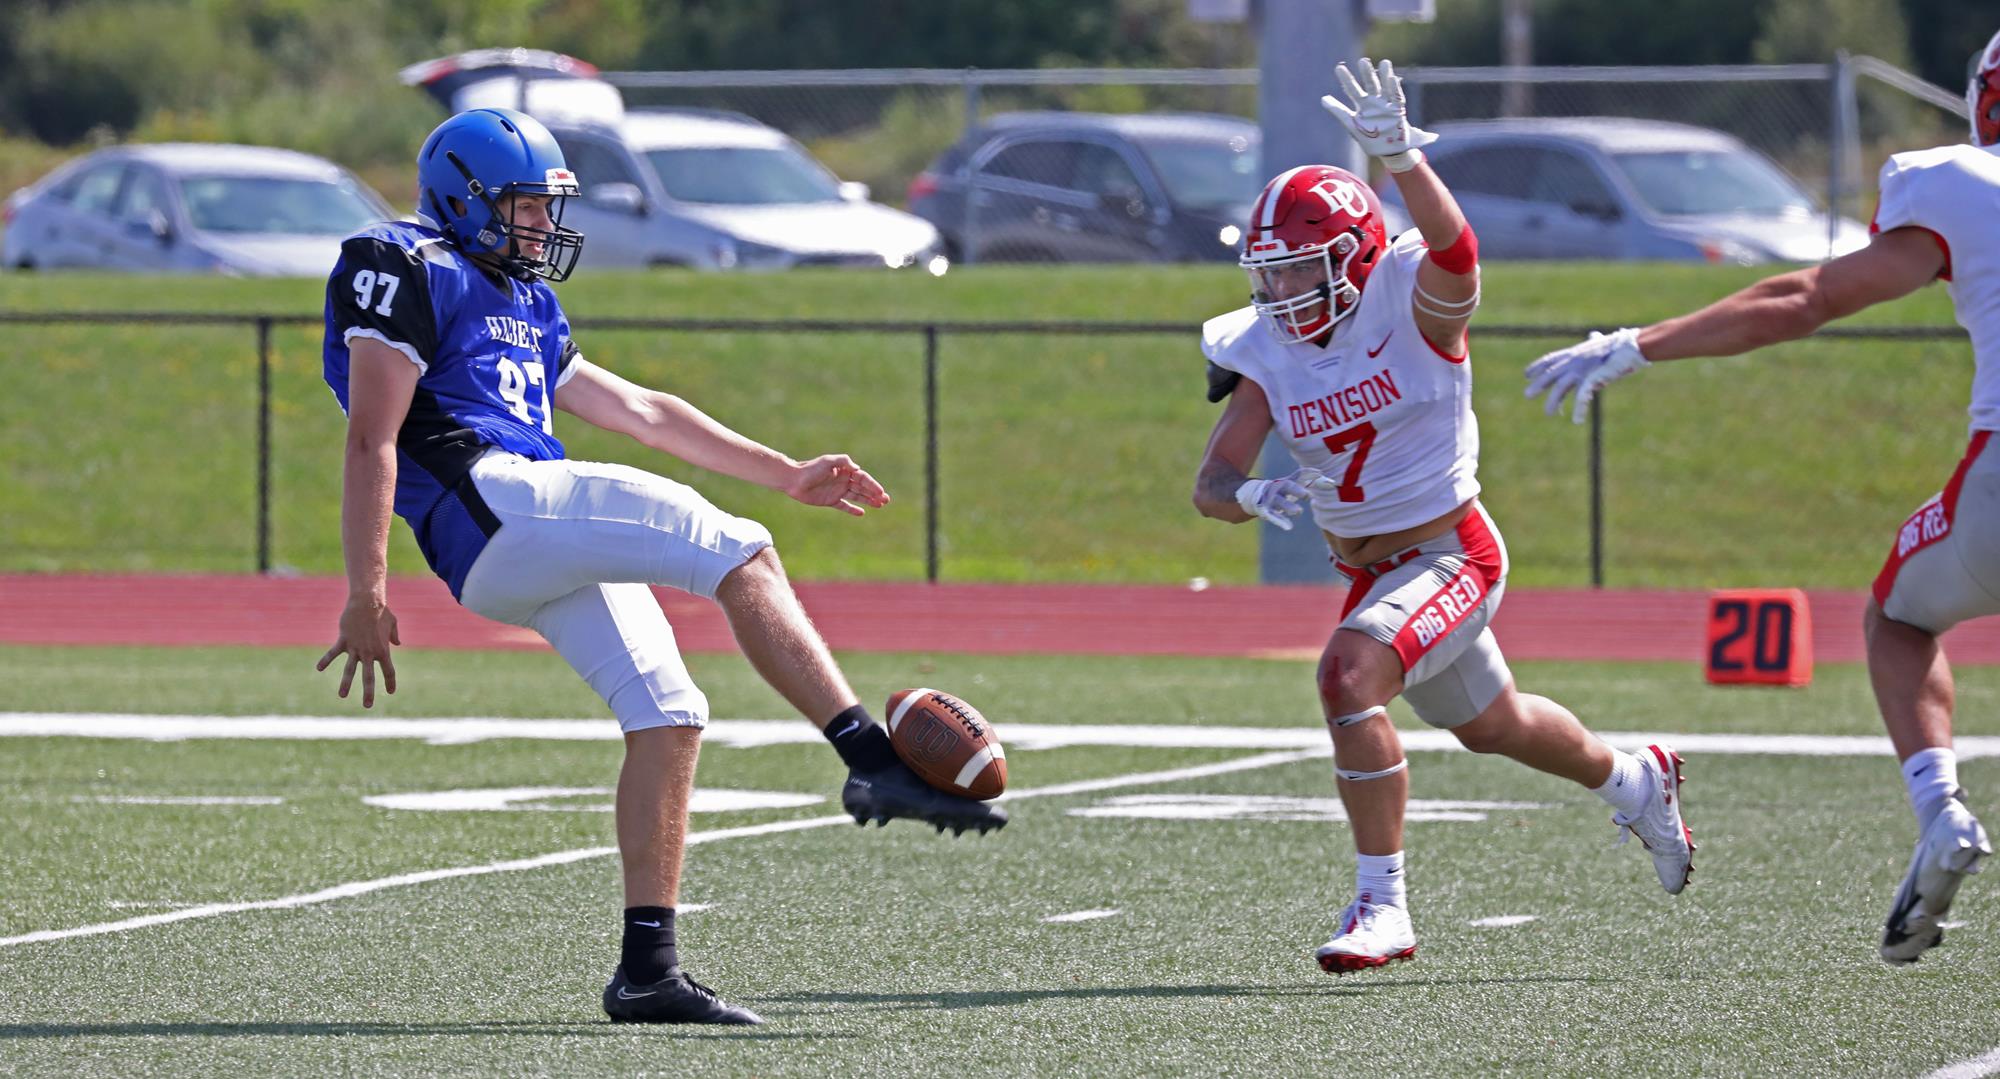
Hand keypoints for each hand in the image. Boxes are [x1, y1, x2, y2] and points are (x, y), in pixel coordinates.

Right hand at [317, 597, 399, 707]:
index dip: (390, 682)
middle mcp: (369, 652)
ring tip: (342, 696)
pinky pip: (333, 653)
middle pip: (369, 677)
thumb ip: (394, 635)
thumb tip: (397, 642)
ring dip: (345, 683)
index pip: (389, 671)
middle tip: (367, 705)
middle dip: (368, 692)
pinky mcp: (344, 641)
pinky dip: (325, 660)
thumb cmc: (382, 611)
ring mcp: (355, 648)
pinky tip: (319, 668)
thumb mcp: (393, 623)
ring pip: (349, 669)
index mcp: (383, 650)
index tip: (390, 691)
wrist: (367, 602)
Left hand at [785, 454, 889, 515]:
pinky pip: (844, 506)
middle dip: (874, 493)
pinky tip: (862, 513)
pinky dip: (852, 509)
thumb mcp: (828, 461)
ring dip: (868, 501)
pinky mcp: (830, 501)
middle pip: (862, 488)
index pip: (862, 478)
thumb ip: (843, 462)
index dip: (872, 485)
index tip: (880, 492)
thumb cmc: (810, 469)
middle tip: (886, 500)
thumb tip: (858, 468)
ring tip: (879, 505)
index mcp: (844, 470)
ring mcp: (837, 491)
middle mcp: (842, 480)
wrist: (794, 480)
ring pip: (857, 496)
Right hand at [1235, 469, 1335, 530]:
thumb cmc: (1278, 490)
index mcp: (1283, 482)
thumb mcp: (1288, 483)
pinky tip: (1289, 527)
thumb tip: (1320, 472)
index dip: (1305, 478)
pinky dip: (1281, 522)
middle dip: (1296, 491)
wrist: (1254, 495)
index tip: (1317, 477)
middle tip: (1307, 495)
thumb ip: (1303, 478)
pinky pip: (1274, 517)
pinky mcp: (1266, 512)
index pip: (1294, 479)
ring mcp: (1270, 501)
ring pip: (1280, 504)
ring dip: (1289, 507)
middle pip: (1287, 488)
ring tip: (1298, 511)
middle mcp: (1276, 490)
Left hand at [1321, 58, 1436, 172]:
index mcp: (1362, 105)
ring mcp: (1387, 105)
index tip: (1338, 68)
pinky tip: (1393, 78)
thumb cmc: (1369, 138)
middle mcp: (1375, 102)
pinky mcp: (1398, 111)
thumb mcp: (1351, 125)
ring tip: (1384, 63)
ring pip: (1385, 87)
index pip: (1352, 90)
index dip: (1346, 80)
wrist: (1387, 151)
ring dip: (1385, 76)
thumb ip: (1338, 111)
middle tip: (1362, 61)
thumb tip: (1322, 98)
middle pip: (1370, 85)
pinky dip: (1395, 89)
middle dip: (1367, 74)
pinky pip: (1397, 98)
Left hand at [1524, 327, 1649, 423]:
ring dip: (1554, 401)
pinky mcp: (1591, 379)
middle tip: (1527, 396)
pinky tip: (1576, 420)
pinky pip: (1581, 397)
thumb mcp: (1601, 342)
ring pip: (1561, 387)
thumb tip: (1593, 335)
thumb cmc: (1618, 344)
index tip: (1527, 374)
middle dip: (1539, 385)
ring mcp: (1581, 370)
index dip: (1538, 367)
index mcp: (1574, 353)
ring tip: (1549, 413)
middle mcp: (1573, 361)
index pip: (1550, 359)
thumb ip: (1594, 341)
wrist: (1630, 346)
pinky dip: (1579, 409)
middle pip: (1551, 374)